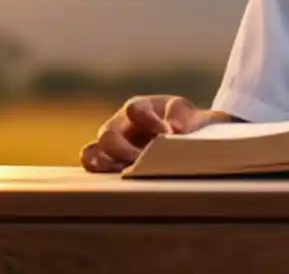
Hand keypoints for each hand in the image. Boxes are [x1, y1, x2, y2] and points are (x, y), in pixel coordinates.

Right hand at [79, 95, 218, 172]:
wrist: (189, 141)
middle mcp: (121, 124)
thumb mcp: (197, 117)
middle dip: (124, 150)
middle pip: (108, 134)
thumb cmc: (190, 126)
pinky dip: (101, 174)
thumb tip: (174, 128)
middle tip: (142, 162)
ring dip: (108, 165)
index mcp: (142, 107)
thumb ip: (186, 120)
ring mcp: (112, 145)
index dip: (149, 122)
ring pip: (92, 152)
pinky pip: (92, 167)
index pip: (135, 110)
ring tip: (127, 173)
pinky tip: (120, 181)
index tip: (167, 133)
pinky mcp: (109, 163)